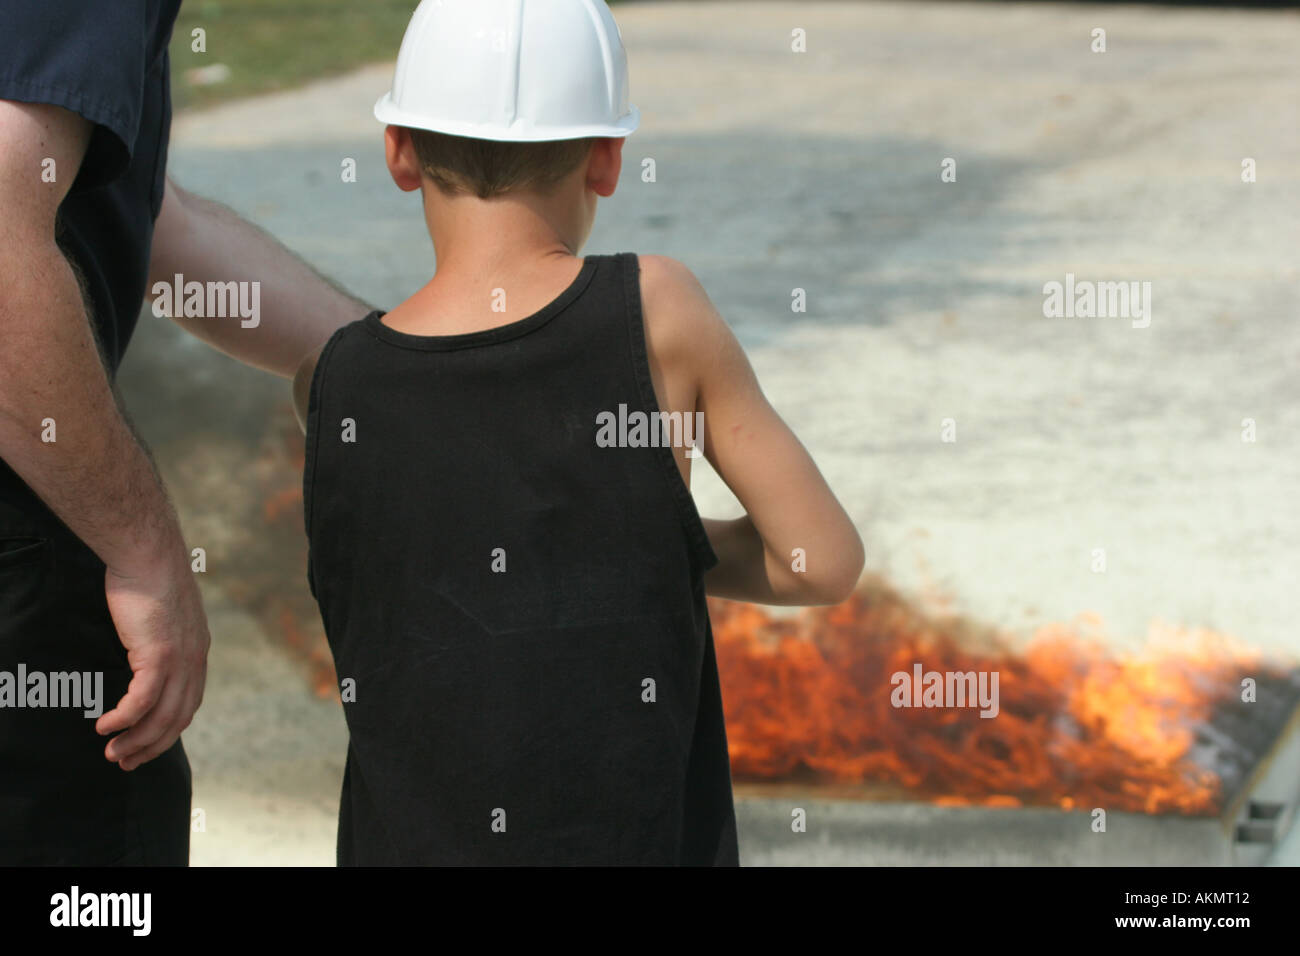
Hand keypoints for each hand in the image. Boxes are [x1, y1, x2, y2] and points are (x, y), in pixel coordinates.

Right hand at [94, 549, 210, 770]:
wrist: (149, 555)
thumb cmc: (147, 579)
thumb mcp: (161, 616)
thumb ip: (158, 639)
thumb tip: (143, 654)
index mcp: (197, 652)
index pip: (188, 703)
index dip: (167, 730)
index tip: (145, 745)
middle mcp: (194, 659)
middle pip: (177, 718)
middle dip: (151, 746)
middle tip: (126, 762)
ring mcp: (179, 659)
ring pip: (160, 717)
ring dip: (135, 740)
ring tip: (112, 753)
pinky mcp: (159, 655)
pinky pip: (141, 701)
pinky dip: (124, 719)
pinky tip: (105, 726)